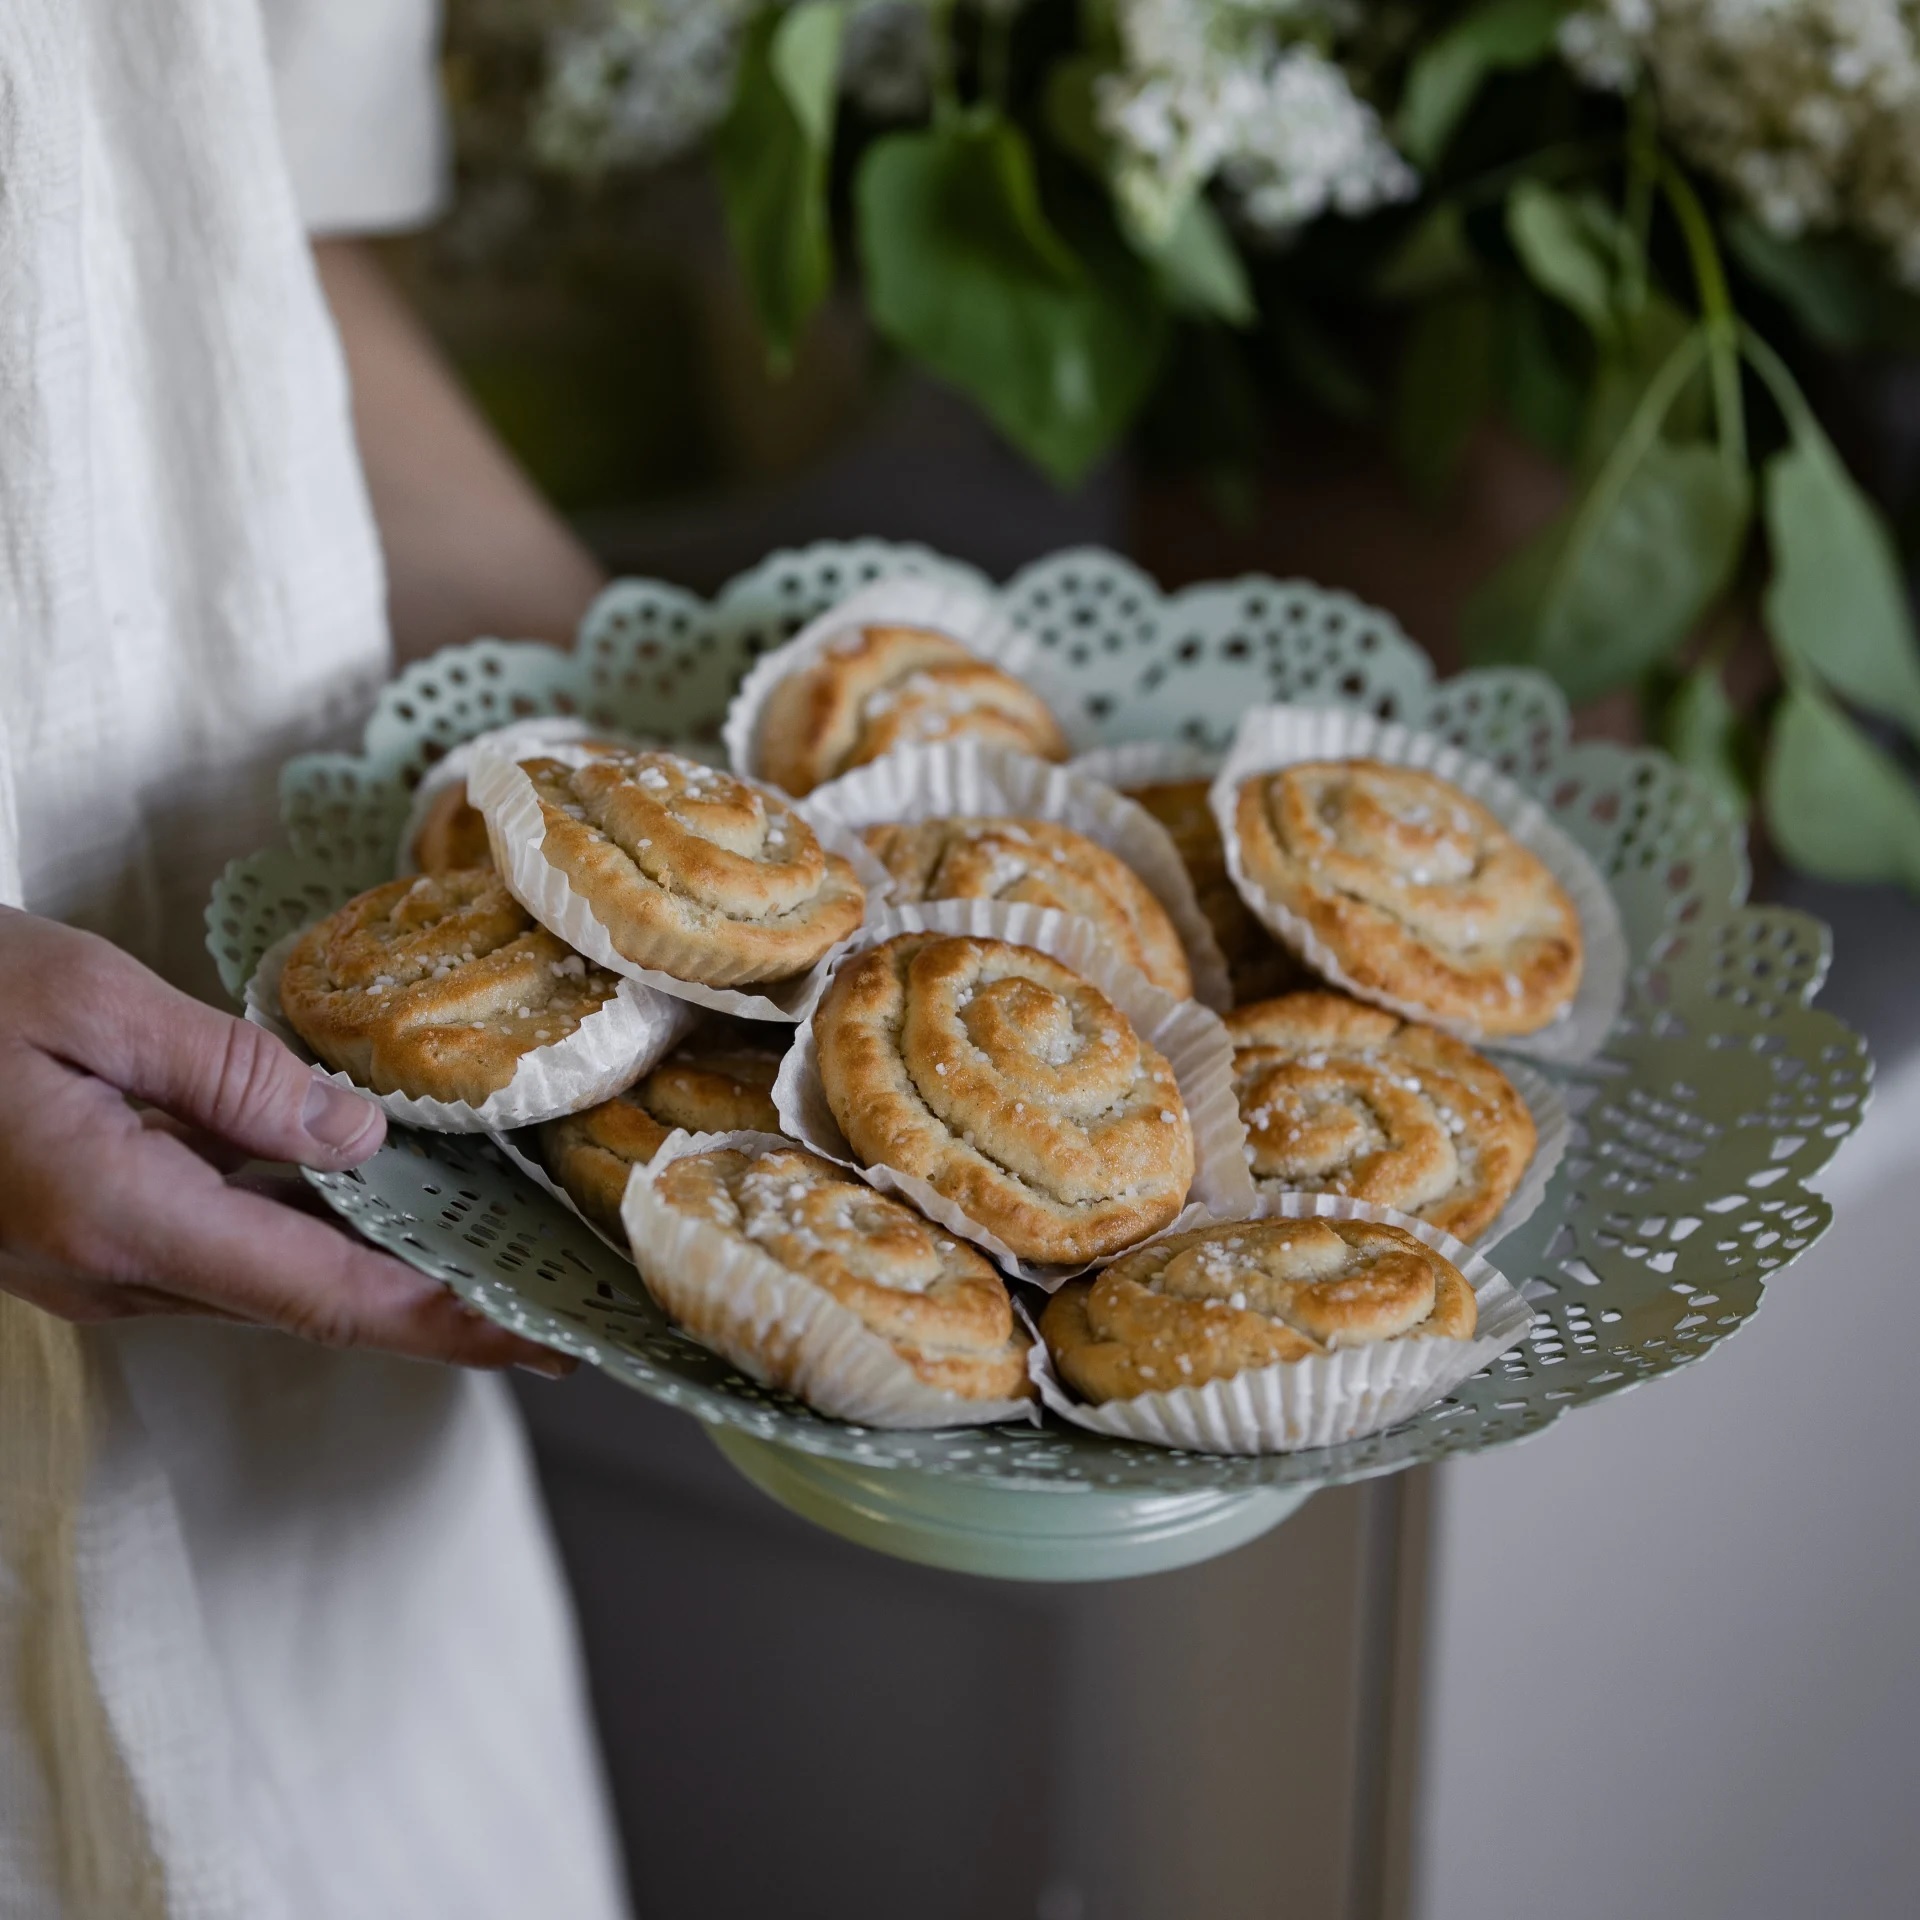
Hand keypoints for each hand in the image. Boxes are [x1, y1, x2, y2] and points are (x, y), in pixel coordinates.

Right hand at [0, 907, 571, 1372]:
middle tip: (553, 1304)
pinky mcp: (90, 1234)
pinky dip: (316, 1230)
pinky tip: (378, 1196)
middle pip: (316, 1301)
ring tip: (497, 1253)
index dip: (447, 1325)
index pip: (327, 1297)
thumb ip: (231, 1075)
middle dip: (439, 1307)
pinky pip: (228, 1243)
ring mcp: (97, 1264)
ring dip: (386, 1272)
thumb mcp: (88, 1005)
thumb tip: (356, 1137)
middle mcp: (117, 1270)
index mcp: (125, 1221)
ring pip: (274, 1276)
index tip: (541, 1342)